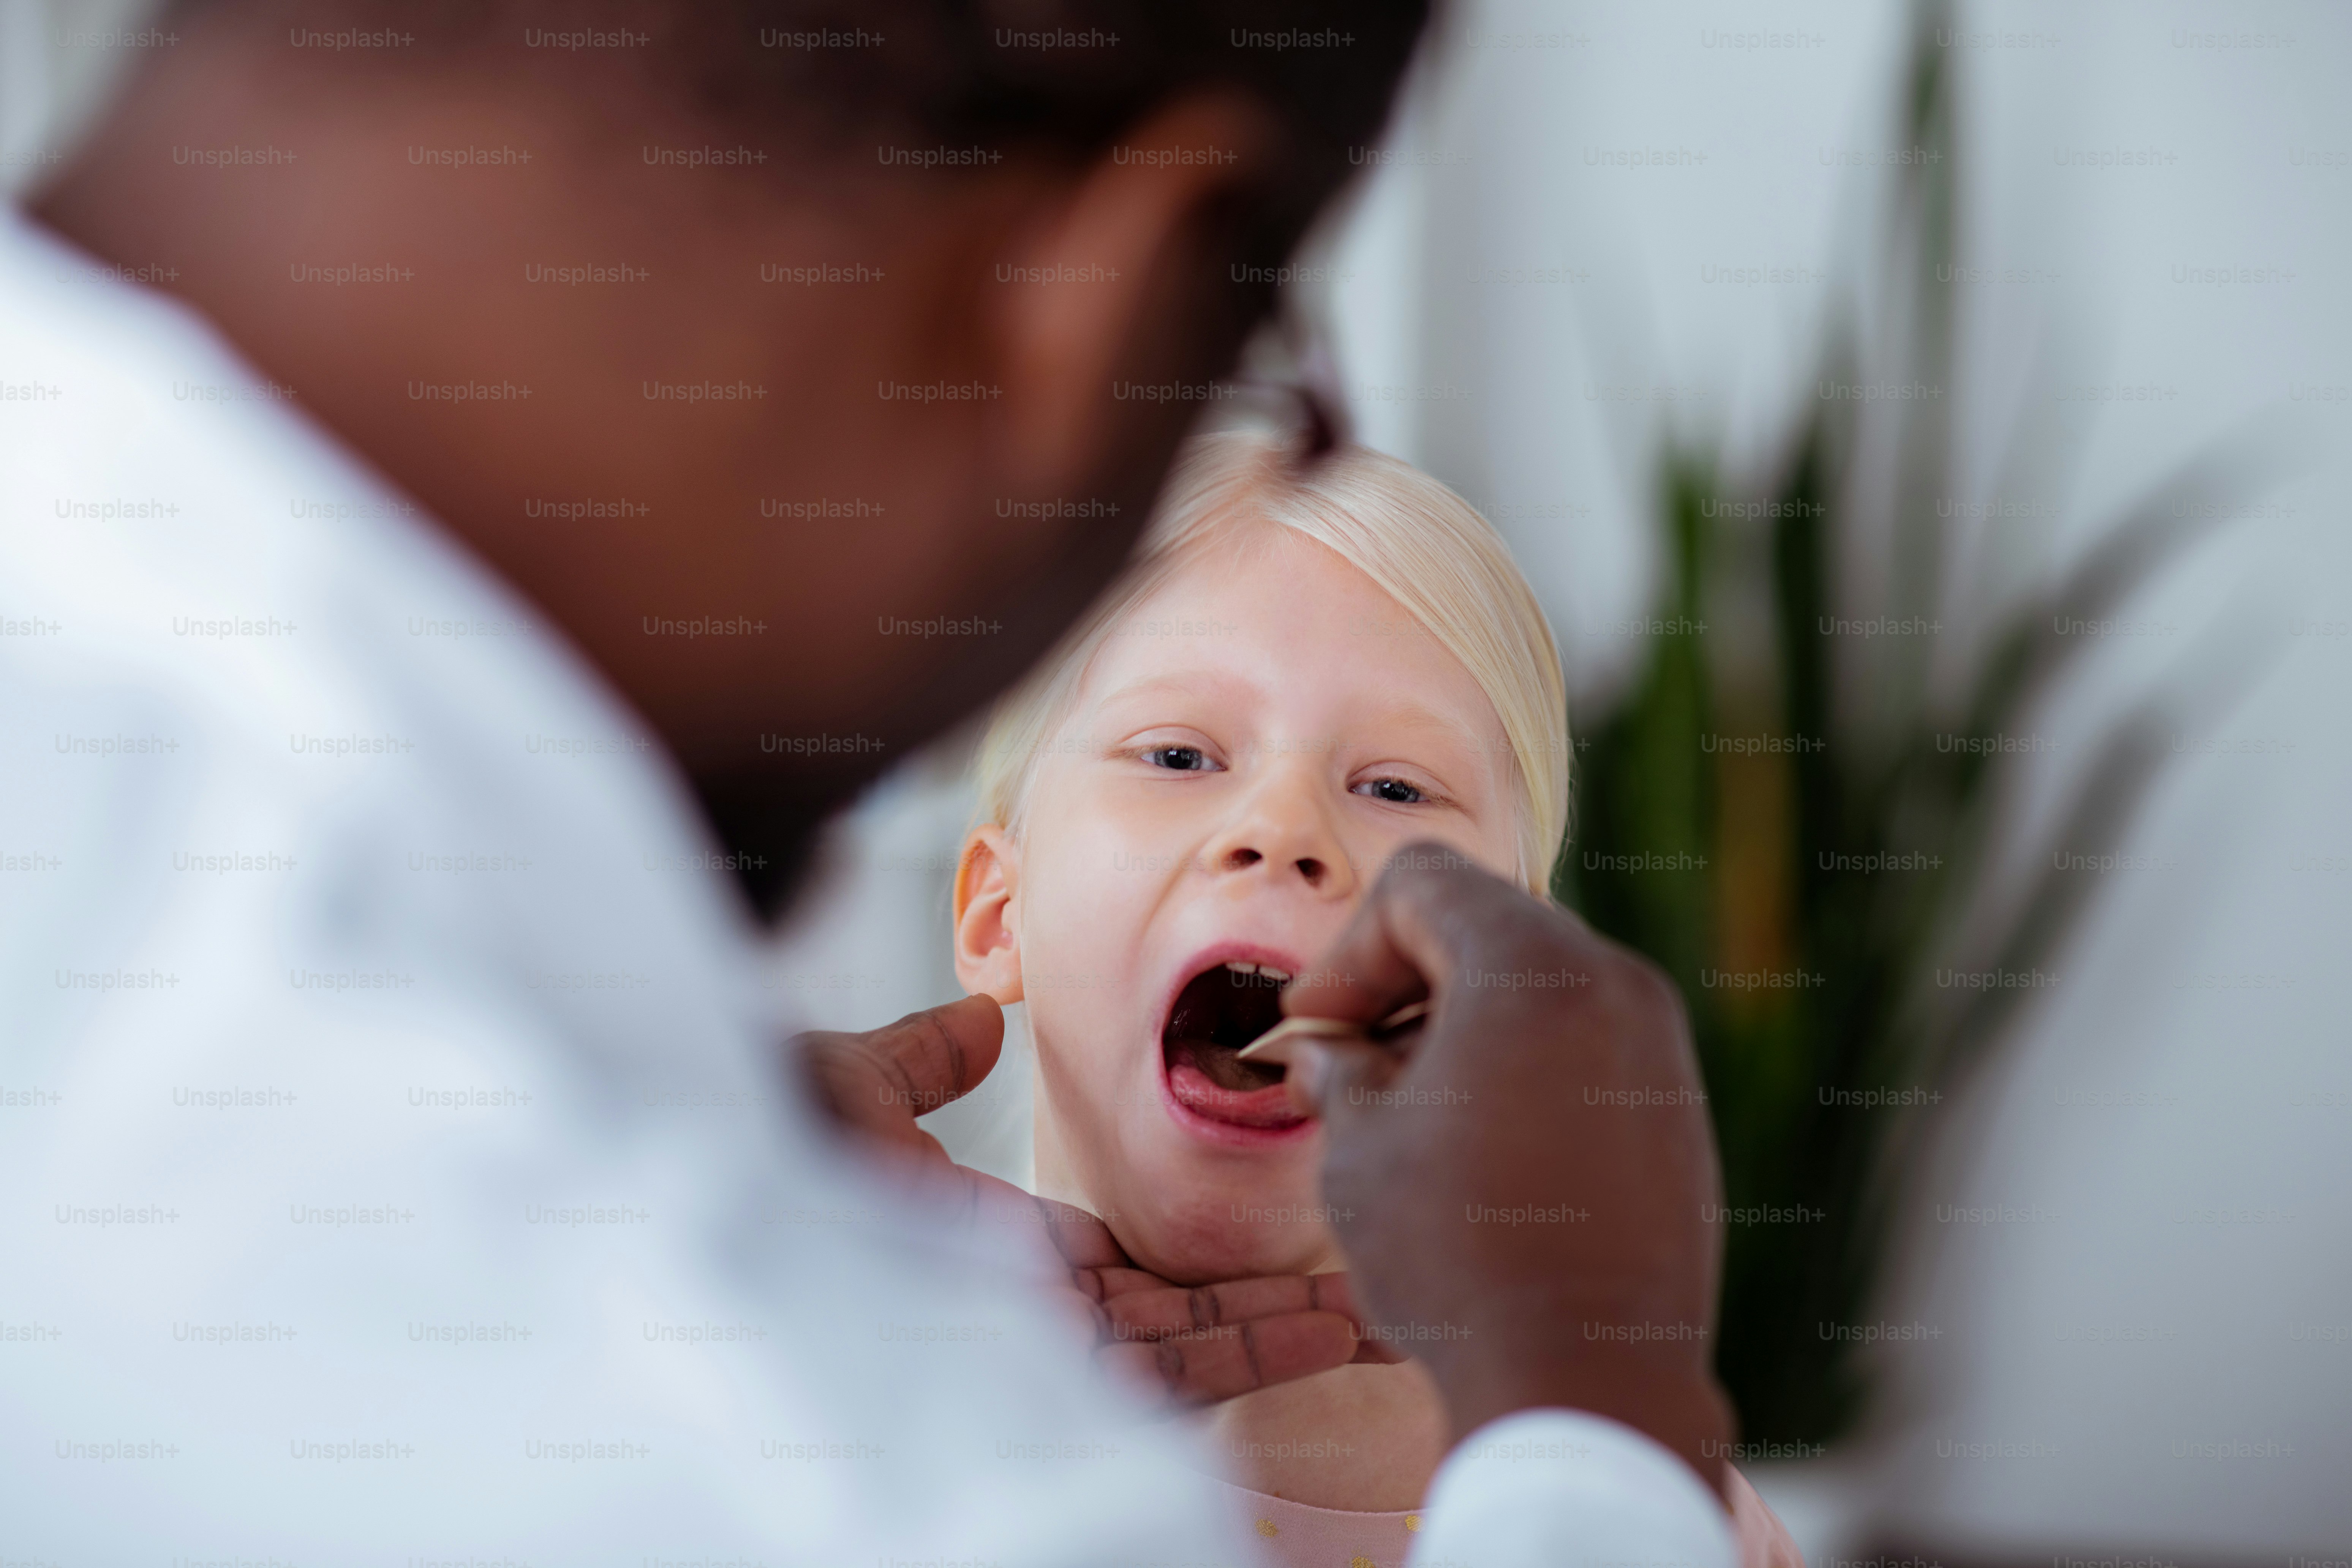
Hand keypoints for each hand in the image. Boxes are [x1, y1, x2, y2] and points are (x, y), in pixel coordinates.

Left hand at [794, 996, 1396, 1410]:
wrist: (696, 1184)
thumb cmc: (751, 1139)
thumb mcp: (850, 1083)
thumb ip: (918, 1061)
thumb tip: (980, 1024)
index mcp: (981, 1251)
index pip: (1115, 1271)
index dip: (1197, 1268)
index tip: (1270, 1254)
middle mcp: (1014, 1314)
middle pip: (1168, 1324)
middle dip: (1267, 1315)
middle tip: (1362, 1304)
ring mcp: (1023, 1352)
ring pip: (1177, 1358)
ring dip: (1279, 1339)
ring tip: (1374, 1320)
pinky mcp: (1027, 1378)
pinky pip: (1152, 1383)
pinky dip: (1242, 1360)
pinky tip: (1321, 1333)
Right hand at [1280, 846, 1734, 1496]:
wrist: (1587, 1383)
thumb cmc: (1456, 1257)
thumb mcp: (1360, 1150)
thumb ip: (1338, 1073)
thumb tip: (1325, 1055)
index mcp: (1536, 969)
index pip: (1422, 884)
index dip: (1348, 948)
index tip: (1315, 1025)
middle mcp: (1617, 987)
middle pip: (1486, 926)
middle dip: (1402, 983)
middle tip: (1347, 1061)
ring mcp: (1660, 1053)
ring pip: (1540, 989)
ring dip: (1461, 1028)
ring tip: (1408, 1115)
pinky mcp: (1678, 1116)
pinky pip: (1588, 1051)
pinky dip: (1523, 1071)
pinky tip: (1478, 1153)